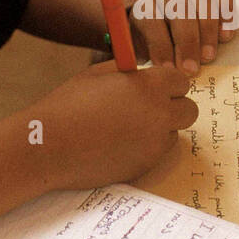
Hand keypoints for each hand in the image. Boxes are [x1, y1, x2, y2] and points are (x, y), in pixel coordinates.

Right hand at [31, 61, 197, 189]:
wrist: (48, 145)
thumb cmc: (68, 105)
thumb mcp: (97, 75)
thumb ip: (128, 72)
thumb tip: (144, 72)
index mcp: (149, 86)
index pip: (182, 81)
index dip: (167, 84)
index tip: (154, 87)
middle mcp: (159, 114)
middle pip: (189, 110)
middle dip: (174, 106)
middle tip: (150, 107)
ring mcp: (155, 144)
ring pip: (173, 133)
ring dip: (159, 129)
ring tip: (125, 127)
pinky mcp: (146, 166)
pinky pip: (157, 153)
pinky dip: (145, 148)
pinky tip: (118, 144)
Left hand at [128, 0, 238, 73]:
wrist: (164, 21)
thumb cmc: (154, 43)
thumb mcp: (144, 50)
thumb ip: (153, 58)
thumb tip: (169, 75)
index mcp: (145, 6)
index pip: (151, 20)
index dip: (161, 46)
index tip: (170, 70)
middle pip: (180, 11)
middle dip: (187, 43)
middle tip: (192, 69)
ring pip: (203, 2)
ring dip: (207, 32)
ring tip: (208, 57)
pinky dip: (227, 14)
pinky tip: (225, 36)